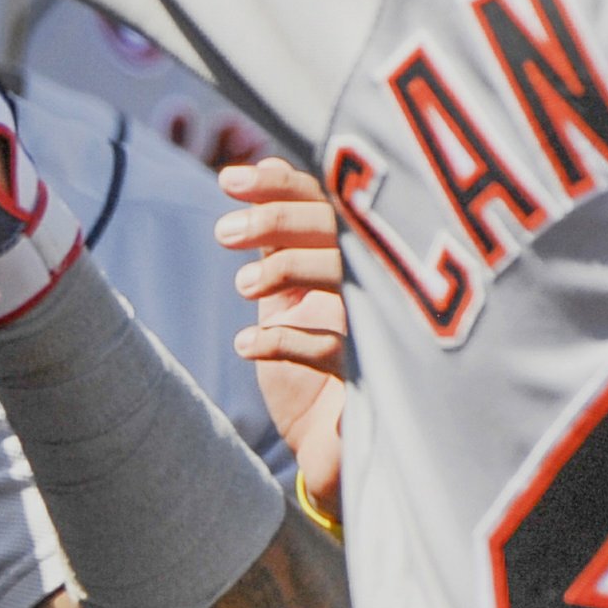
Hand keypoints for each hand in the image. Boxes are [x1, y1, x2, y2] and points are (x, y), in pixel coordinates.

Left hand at [217, 158, 345, 518]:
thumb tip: (264, 165)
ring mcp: (384, 331)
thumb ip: (282, 233)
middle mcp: (381, 288)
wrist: (331, 442)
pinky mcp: (374, 380)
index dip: (281, 185)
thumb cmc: (314, 355)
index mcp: (360, 258)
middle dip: (278, 222)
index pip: (330, 202)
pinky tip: (244, 346)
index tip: (227, 179)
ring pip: (348, 278)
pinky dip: (282, 342)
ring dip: (286, 270)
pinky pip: (334, 349)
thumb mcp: (292, 289)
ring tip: (241, 286)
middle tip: (223, 232)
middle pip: (341, 232)